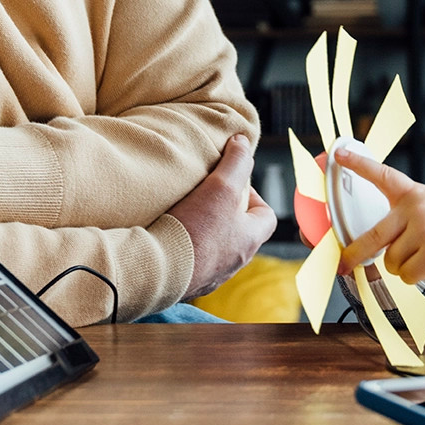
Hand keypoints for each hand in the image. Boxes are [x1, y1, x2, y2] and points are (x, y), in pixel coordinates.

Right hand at [167, 135, 276, 299]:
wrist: (158, 272)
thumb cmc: (196, 231)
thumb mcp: (222, 187)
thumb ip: (236, 162)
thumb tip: (243, 142)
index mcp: (249, 241)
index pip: (266, 216)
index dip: (254, 195)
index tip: (231, 182)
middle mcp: (234, 263)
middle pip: (239, 231)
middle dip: (225, 212)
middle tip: (205, 195)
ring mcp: (210, 276)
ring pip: (214, 248)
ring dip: (204, 231)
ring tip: (184, 213)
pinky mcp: (185, 282)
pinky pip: (190, 261)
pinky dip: (183, 247)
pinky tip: (168, 234)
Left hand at [334, 148, 424, 285]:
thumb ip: (405, 216)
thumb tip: (375, 245)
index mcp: (414, 194)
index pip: (383, 176)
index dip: (358, 165)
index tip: (338, 155)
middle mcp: (417, 208)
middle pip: (374, 236)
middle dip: (356, 254)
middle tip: (345, 263)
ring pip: (391, 261)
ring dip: (402, 266)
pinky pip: (406, 275)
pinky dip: (414, 277)